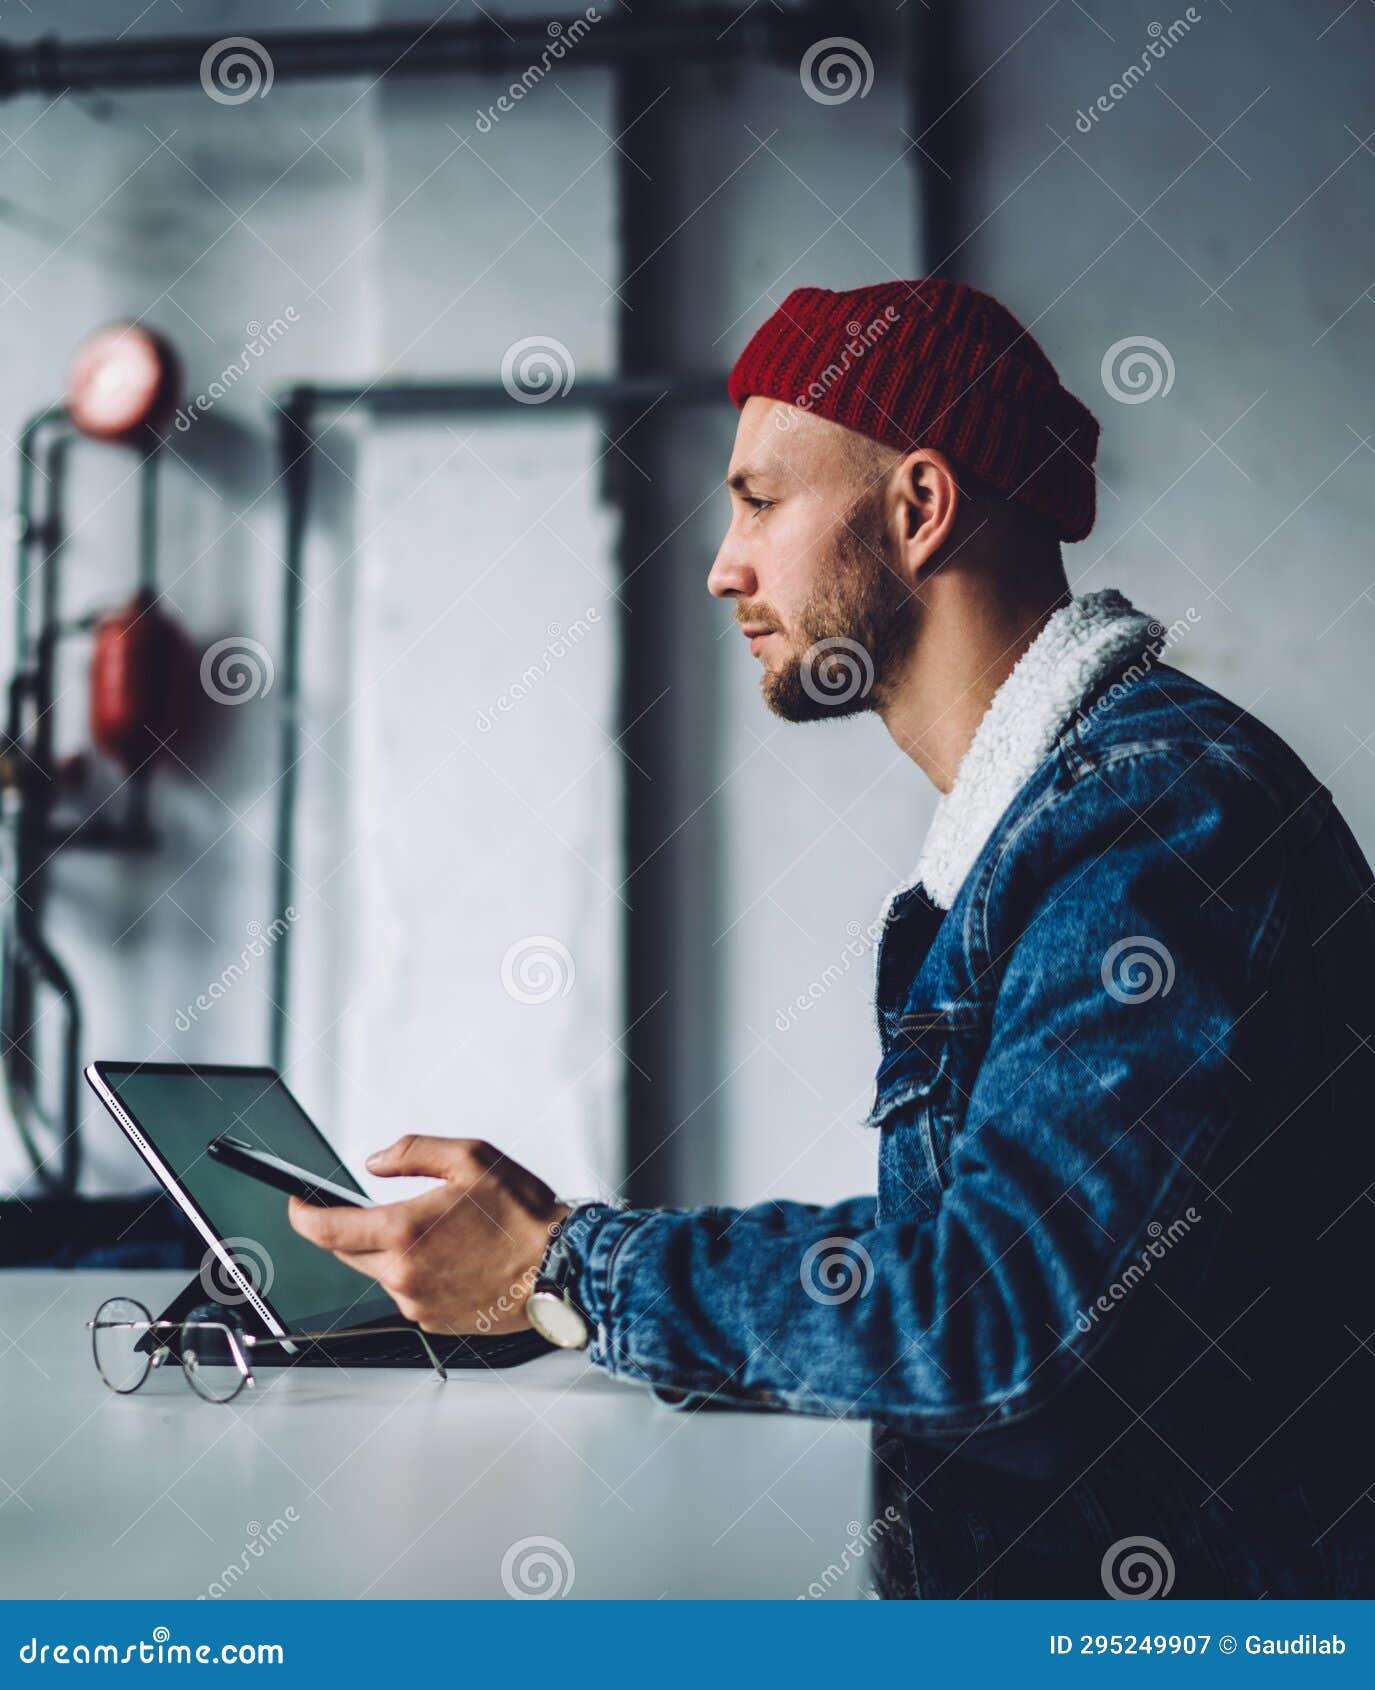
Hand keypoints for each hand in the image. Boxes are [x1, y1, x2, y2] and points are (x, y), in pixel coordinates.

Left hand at [287, 1135, 569, 1334]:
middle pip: (347, 1252)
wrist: (561, 1269)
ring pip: (379, 1272)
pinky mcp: (434, 1321)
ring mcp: (416, 1303)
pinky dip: (415, 1272)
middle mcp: (402, 1274)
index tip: (296, 1202)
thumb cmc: (524, 1217)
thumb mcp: (472, 1157)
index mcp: (403, 1231)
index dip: (301, 1214)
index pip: (325, 1229)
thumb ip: (413, 1152)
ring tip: (438, 1230)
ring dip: (390, 1250)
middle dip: (350, 1228)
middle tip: (374, 1206)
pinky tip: (451, 1256)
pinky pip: (407, 1292)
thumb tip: (375, 1162)